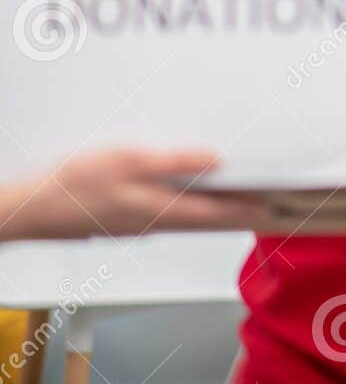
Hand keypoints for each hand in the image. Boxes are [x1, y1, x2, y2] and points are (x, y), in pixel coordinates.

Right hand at [0, 149, 273, 240]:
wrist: (27, 211)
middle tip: (268, 194)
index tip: (279, 202)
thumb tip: (217, 160)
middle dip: (239, 204)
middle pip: (209, 215)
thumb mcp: (128, 162)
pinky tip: (186, 185)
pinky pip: (166, 209)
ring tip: (238, 187)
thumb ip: (176, 161)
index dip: (251, 207)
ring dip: (214, 202)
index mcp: (163, 211)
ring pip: (189, 213)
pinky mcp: (125, 218)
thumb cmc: (71, 188)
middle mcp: (156, 223)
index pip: (221, 213)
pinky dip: (186, 199)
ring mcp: (139, 223)